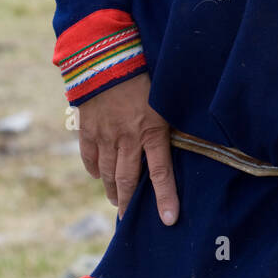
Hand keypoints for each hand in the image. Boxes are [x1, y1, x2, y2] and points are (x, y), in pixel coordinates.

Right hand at [76, 72, 178, 224]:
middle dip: (129, 203)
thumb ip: (171, 121)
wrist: (106, 56)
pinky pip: (89, 157)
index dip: (165, 198)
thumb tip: (190, 137)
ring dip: (112, 189)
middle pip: (127, 180)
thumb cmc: (144, 74)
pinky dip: (94, 169)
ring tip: (116, 200)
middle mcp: (127, 138)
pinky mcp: (87, 128)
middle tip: (128, 219)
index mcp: (151, 130)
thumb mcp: (166, 99)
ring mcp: (104, 135)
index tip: (168, 220)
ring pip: (107, 173)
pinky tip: (98, 175)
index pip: (160, 173)